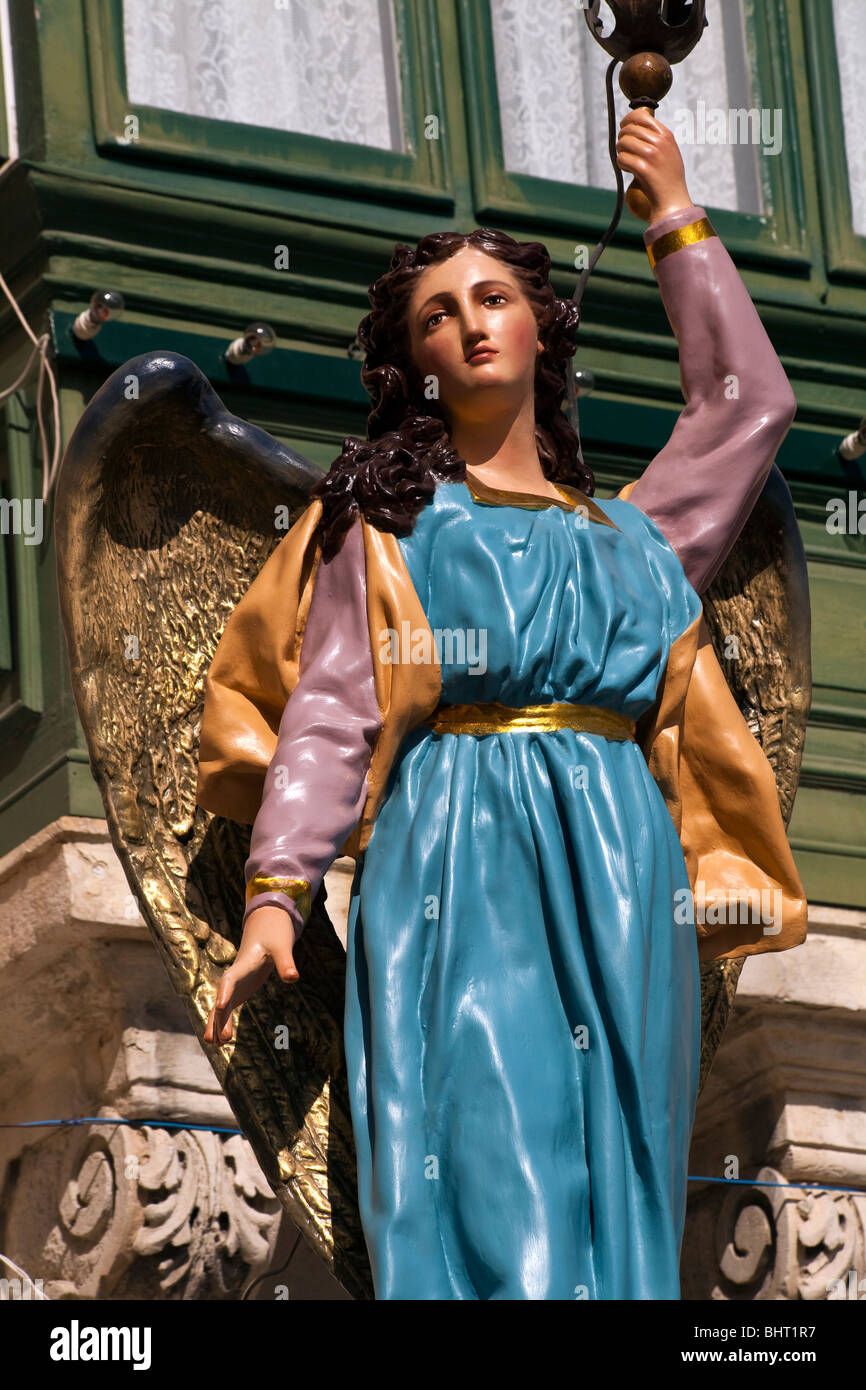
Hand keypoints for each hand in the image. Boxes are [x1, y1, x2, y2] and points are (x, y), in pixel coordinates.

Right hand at [203, 904, 300, 1045]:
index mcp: (242, 965)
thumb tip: (293, 978)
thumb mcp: (282, 947)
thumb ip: (286, 962)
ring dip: (217, 1025)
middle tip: (218, 1040)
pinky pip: (229, 1009)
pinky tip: (223, 1040)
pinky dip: (225, 1023)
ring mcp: (235, 985)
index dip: (225, 992)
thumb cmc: (274, 936)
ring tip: (215, 1045)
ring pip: (221, 1007)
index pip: (230, 980)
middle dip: (218, 1018)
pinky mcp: (240, 990)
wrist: (266, 927)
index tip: (221, 1007)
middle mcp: (234, 977)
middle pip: (221, 999)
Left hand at [616, 108, 691, 222]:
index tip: (624, 128)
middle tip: (624, 150)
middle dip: (622, 139)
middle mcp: (659, 142)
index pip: (641, 116)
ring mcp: (651, 155)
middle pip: (629, 129)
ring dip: (621, 152)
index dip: (628, 121)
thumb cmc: (668, 177)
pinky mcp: (643, 168)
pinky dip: (622, 164)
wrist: (673, 200)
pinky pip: (622, 158)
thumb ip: (657, 137)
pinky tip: (629, 170)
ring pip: (623, 143)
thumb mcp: (669, 151)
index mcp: (666, 135)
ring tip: (628, 161)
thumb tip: (635, 123)